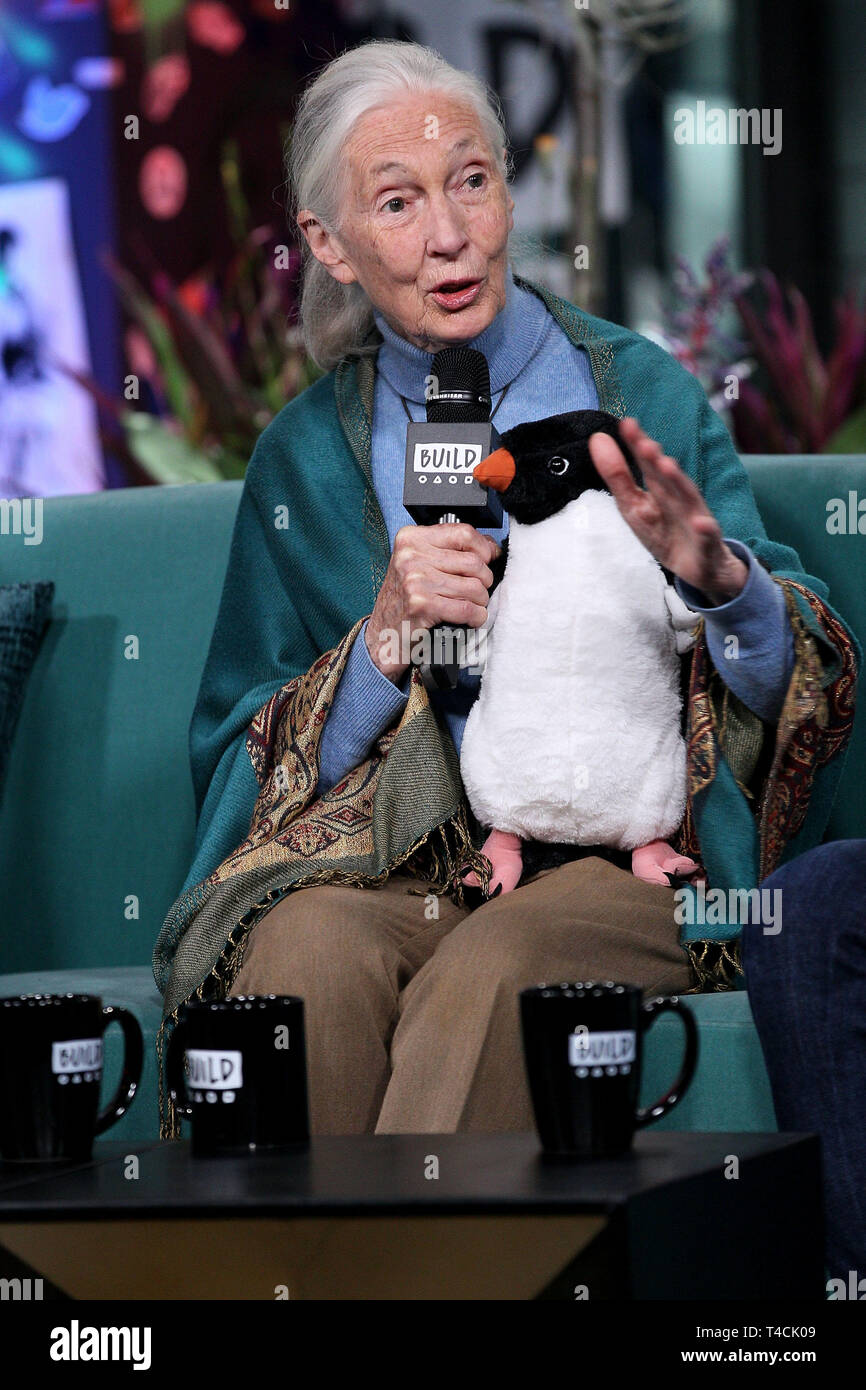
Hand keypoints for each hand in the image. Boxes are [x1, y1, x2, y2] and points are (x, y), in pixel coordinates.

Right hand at [366, 523, 500, 681]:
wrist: (382, 634)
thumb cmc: (404, 599)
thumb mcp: (419, 564)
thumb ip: (449, 550)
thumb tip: (489, 546)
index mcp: (411, 539)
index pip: (463, 533)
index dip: (484, 548)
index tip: (487, 559)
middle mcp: (411, 556)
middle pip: (473, 561)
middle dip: (484, 580)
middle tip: (477, 590)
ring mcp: (415, 580)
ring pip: (474, 586)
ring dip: (481, 601)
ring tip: (472, 605)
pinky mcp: (422, 605)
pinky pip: (467, 609)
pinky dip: (476, 616)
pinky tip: (471, 618)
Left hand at [588, 418, 748, 604]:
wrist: (703, 566)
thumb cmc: (665, 531)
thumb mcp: (635, 506)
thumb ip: (617, 475)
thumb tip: (597, 438)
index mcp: (659, 490)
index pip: (647, 464)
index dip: (637, 445)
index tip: (627, 424)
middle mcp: (678, 499)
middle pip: (666, 478)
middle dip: (655, 460)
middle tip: (643, 443)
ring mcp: (695, 520)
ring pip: (688, 500)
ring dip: (679, 483)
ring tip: (667, 466)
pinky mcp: (707, 546)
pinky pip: (707, 537)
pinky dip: (705, 529)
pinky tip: (702, 523)